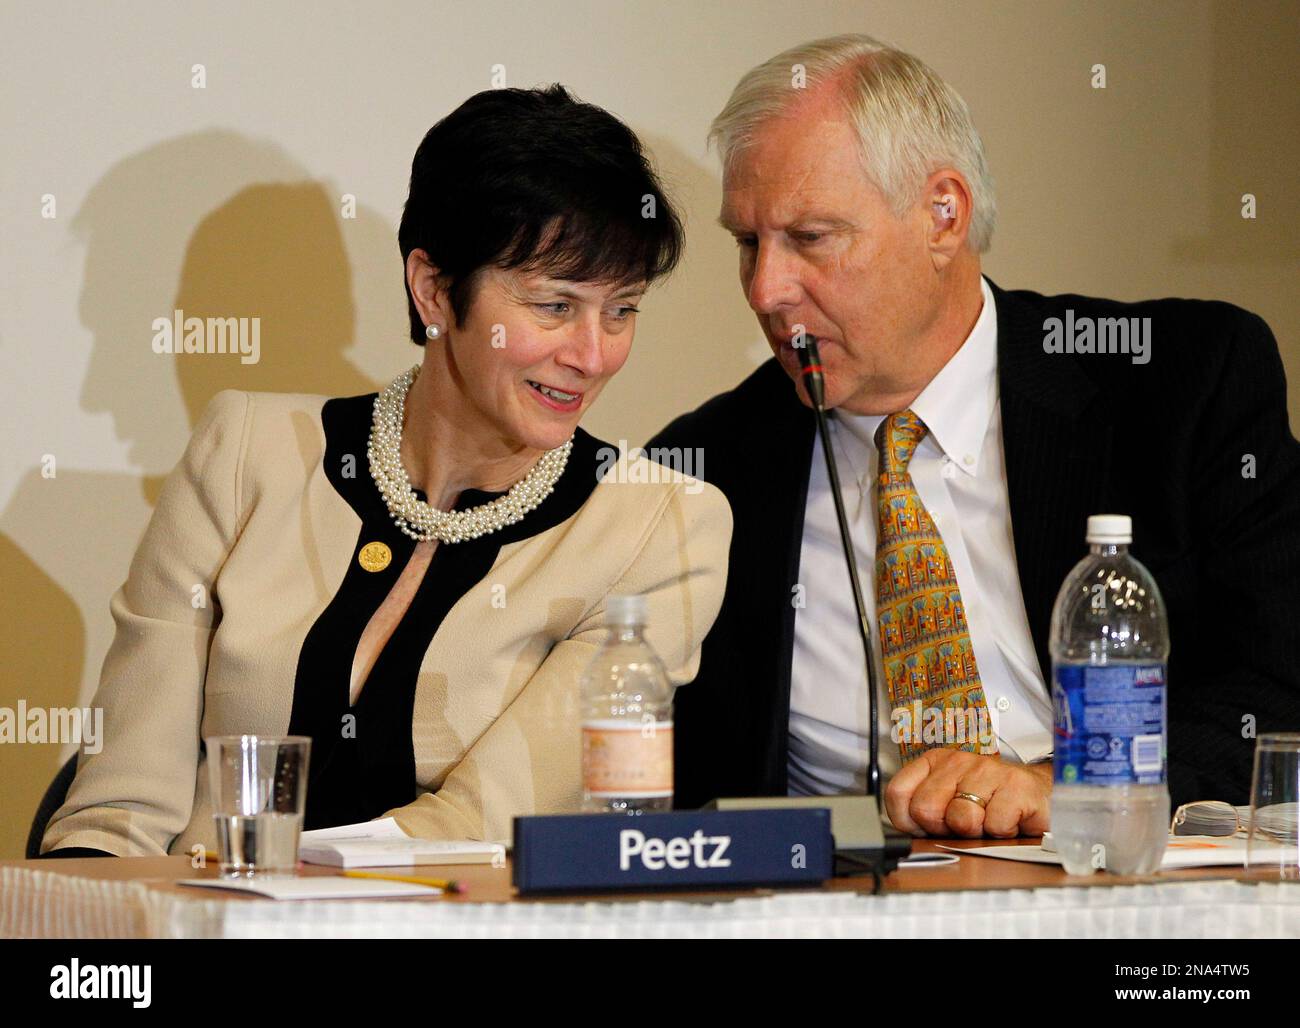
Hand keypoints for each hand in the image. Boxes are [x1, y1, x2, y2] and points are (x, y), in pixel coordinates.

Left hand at [884, 750, 1052, 837]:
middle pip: (925, 809)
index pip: (898, 793)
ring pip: (960, 818)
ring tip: (988, 820)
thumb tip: (905, 834)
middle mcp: (958, 761)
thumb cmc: (991, 802)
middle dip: (944, 828)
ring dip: (976, 831)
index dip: (909, 821)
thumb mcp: (948, 803)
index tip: (927, 826)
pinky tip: (1008, 820)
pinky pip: (994, 825)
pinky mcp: (1016, 786)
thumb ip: (922, 814)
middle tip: (965, 824)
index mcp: (935, 763)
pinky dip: (1002, 832)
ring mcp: (988, 770)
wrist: (1040, 794)